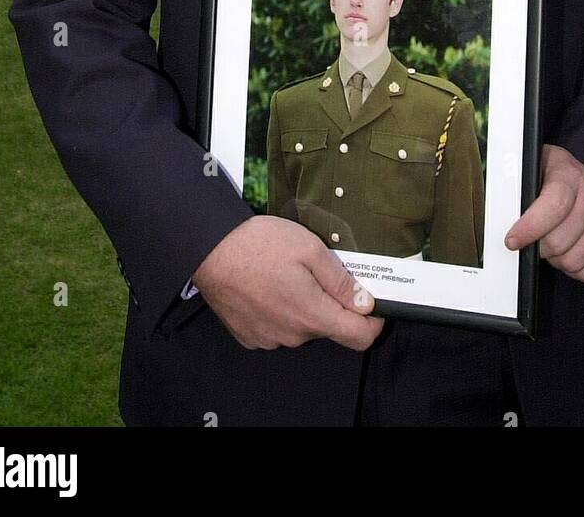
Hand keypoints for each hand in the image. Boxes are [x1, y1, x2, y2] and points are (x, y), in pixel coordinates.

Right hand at [191, 216, 384, 350]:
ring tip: (287, 274)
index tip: (372, 303)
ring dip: (304, 306)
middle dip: (331, 303)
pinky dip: (281, 311)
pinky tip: (269, 286)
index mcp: (312, 314)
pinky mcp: (251, 336)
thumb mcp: (311, 249)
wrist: (210, 251)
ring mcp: (270, 339)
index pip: (359, 337)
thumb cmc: (260, 245)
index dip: (373, 322)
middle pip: (328, 327)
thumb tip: (366, 302)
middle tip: (318, 270)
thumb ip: (341, 280)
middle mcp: (293, 336)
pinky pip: (278, 328)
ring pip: (302, 327)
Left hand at [504, 144, 583, 281]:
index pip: (553, 207)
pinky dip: (573, 269)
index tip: (511, 241)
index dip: (530, 229)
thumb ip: (517, 191)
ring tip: (553, 241)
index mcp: (568, 174)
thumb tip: (500, 217)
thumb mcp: (532, 171)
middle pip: (557, 243)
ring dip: (555, 259)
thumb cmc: (551, 176)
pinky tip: (569, 250)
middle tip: (534, 238)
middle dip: (538, 247)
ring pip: (570, 262)